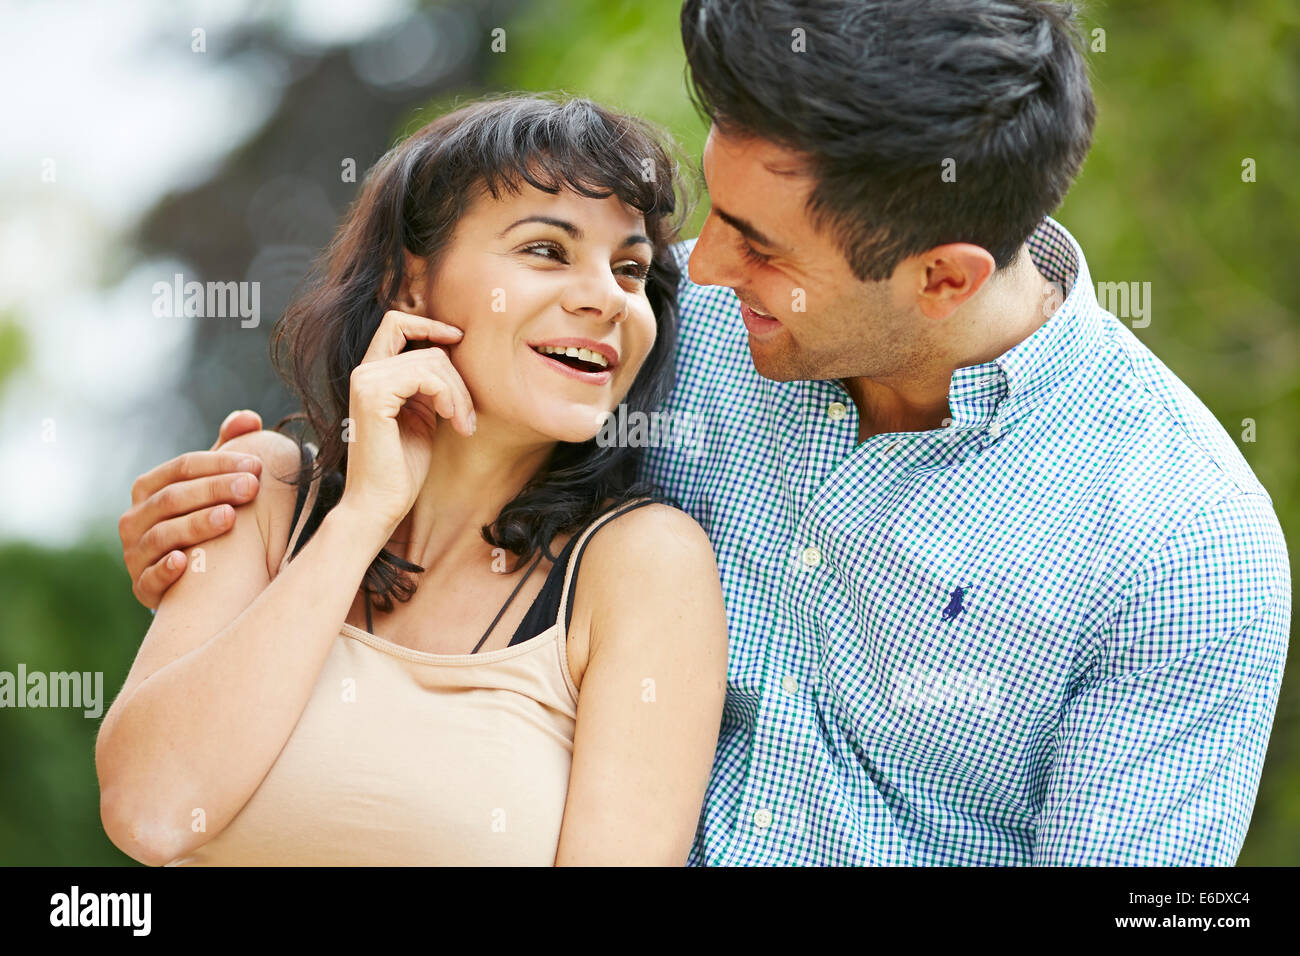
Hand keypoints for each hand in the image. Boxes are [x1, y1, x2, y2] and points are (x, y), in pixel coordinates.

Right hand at [120, 409, 265, 609]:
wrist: (186, 578)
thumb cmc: (201, 519)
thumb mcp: (211, 484)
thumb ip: (227, 450)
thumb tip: (249, 418)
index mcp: (150, 487)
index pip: (183, 467)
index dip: (219, 463)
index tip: (256, 465)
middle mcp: (135, 518)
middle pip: (173, 497)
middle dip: (214, 489)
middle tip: (252, 487)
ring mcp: (135, 553)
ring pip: (162, 535)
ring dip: (195, 525)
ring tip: (229, 517)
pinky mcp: (142, 587)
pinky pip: (148, 578)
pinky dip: (164, 570)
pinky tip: (183, 562)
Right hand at [339, 309, 473, 531]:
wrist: (379, 504)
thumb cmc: (402, 467)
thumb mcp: (422, 416)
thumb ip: (429, 385)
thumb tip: (454, 353)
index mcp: (373, 375)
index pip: (396, 323)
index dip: (430, 323)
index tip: (458, 338)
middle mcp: (364, 372)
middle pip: (427, 347)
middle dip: (459, 380)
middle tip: (468, 417)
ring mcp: (366, 381)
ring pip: (432, 361)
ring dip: (458, 394)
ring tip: (464, 424)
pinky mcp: (374, 396)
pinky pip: (426, 376)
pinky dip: (449, 397)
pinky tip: (452, 422)